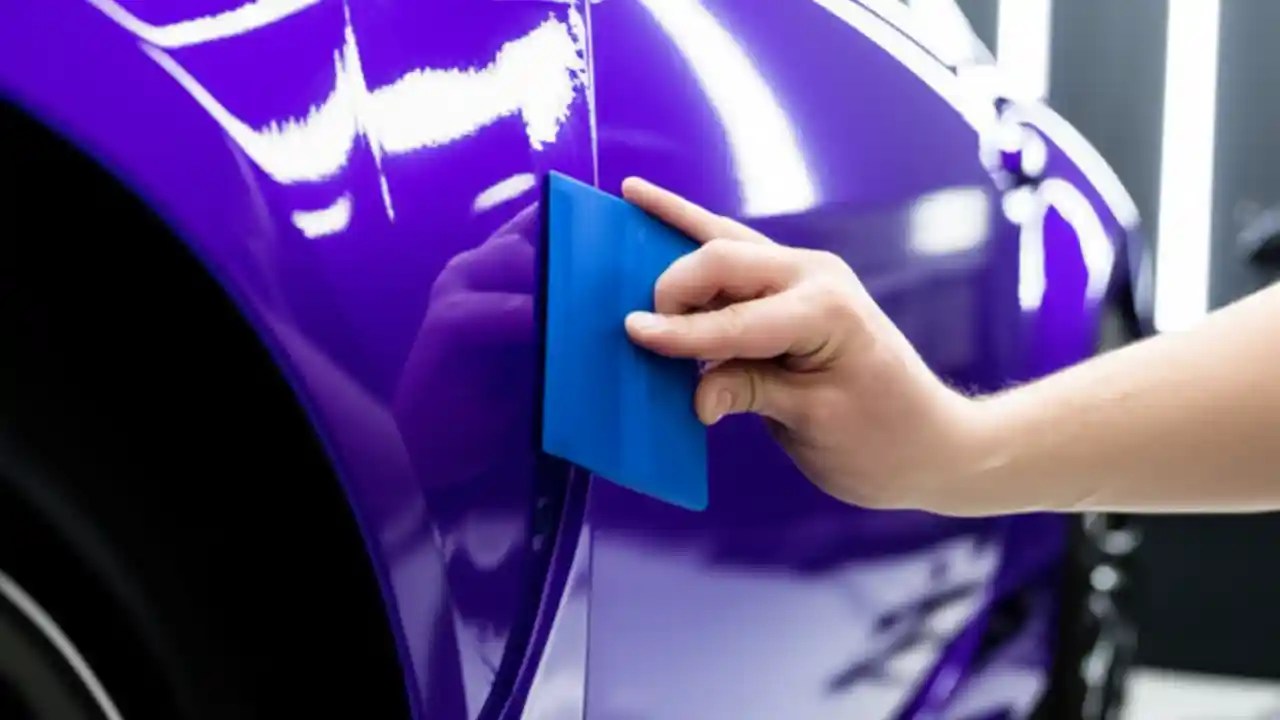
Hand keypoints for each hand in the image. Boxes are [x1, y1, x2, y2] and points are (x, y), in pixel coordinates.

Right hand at [621, 178, 989, 511]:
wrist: (930, 443)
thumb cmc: (881, 440)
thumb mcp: (814, 424)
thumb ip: (752, 394)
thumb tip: (694, 392)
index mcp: (824, 310)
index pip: (735, 320)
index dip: (681, 333)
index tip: (631, 335)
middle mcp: (813, 277)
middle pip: (724, 262)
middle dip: (675, 288)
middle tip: (638, 330)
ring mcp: (805, 275)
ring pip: (725, 242)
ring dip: (677, 230)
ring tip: (628, 199)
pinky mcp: (792, 288)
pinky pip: (734, 253)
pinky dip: (693, 231)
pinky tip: (654, 202)